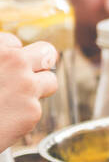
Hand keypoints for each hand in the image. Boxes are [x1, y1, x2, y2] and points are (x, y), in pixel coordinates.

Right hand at [0, 32, 57, 148]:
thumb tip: (11, 54)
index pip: (14, 43)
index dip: (10, 56)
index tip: (3, 67)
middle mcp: (13, 62)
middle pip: (46, 52)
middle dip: (42, 61)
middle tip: (34, 72)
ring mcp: (25, 85)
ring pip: (50, 81)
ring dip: (38, 89)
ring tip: (16, 98)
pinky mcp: (32, 110)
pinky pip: (37, 108)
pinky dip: (23, 114)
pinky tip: (5, 118)